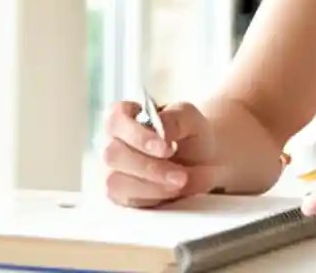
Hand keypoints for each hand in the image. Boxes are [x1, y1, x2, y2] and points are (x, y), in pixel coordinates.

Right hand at [101, 100, 221, 207]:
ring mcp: (112, 169)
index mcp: (125, 115)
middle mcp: (113, 142)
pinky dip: (151, 197)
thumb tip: (160, 130)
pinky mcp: (119, 194)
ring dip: (151, 185)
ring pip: (114, 181)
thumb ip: (175, 119)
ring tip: (180, 182)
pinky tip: (171, 191)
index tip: (166, 147)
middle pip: (112, 154)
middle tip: (180, 174)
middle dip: (149, 167)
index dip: (137, 134)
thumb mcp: (190, 119)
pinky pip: (124, 200)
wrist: (203, 161)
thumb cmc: (190, 134)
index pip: (115, 119)